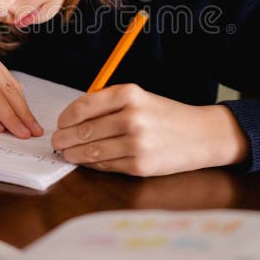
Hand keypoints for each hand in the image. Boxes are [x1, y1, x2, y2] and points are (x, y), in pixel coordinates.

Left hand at [51, 84, 248, 175]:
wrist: (201, 135)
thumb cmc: (166, 115)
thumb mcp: (139, 98)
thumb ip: (108, 105)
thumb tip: (72, 120)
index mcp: (129, 94)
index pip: (83, 106)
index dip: (66, 118)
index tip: (60, 123)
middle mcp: (132, 117)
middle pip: (84, 131)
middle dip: (64, 138)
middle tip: (57, 141)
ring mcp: (136, 143)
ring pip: (91, 151)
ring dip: (73, 154)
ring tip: (67, 153)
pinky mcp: (140, 166)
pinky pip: (106, 166)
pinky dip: (92, 164)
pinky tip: (87, 161)